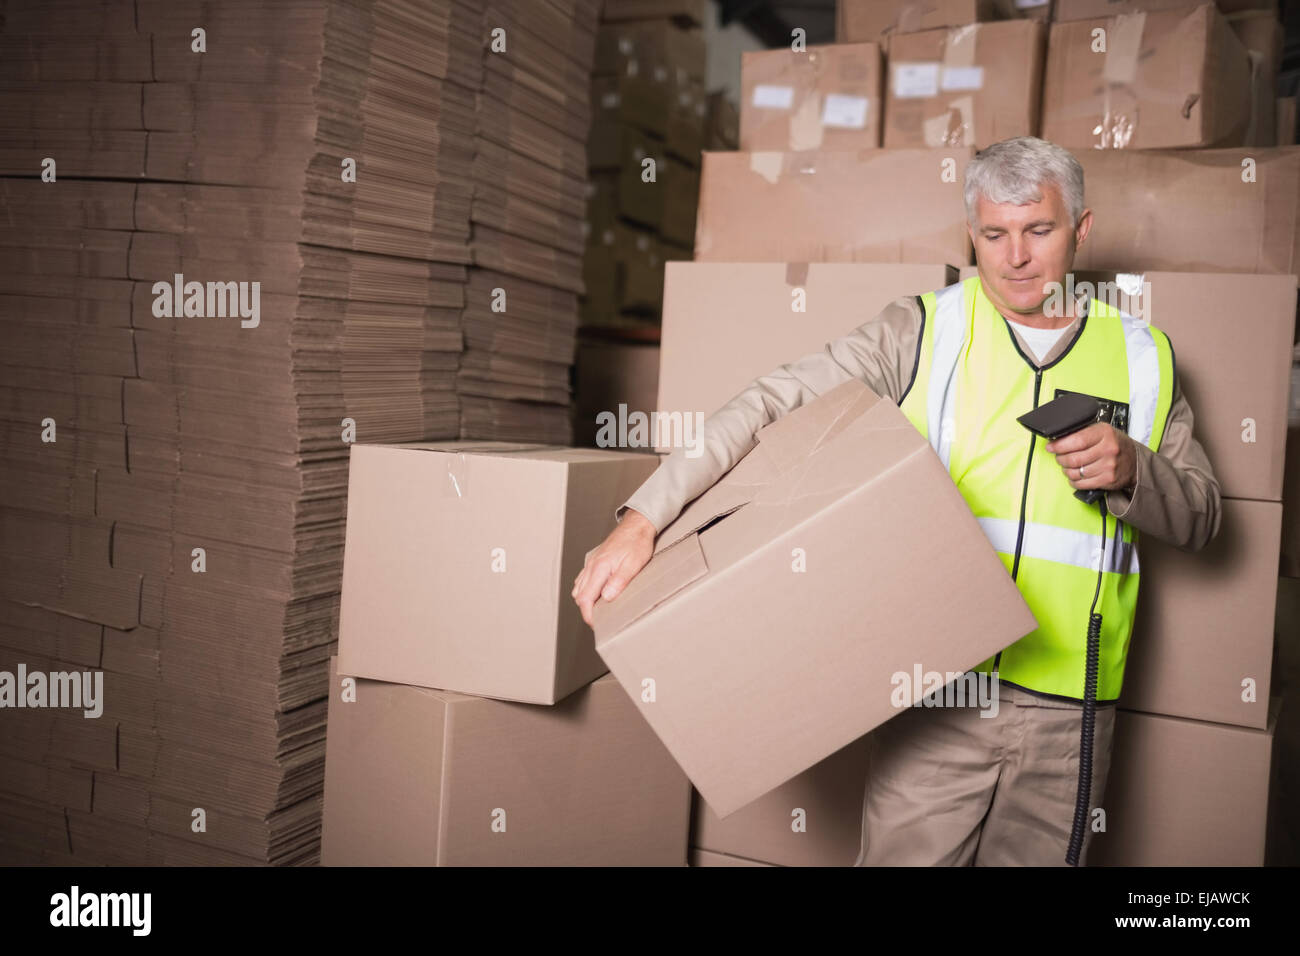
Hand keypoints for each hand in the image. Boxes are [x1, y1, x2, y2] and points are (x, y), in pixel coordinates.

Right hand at [571, 510, 655, 626]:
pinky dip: (587, 590)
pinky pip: (584, 579)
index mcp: (600, 568)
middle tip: (600, 620)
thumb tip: (606, 598)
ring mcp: (591, 563)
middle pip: (579, 595)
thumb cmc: (637, 543)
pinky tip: (598, 593)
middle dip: (586, 610)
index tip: (597, 624)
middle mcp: (592, 566)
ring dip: (586, 600)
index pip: (585, 598)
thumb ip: (618, 581)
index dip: (588, 614)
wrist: (636, 524)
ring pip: (579, 587)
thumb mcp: (633, 564)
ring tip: (599, 609)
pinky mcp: (595, 561)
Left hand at [1044, 423, 1136, 494]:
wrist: (1135, 462)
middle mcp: (1108, 449)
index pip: (1076, 440)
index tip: (1050, 447)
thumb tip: (1058, 439)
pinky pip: (1081, 483)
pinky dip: (1073, 481)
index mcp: (1105, 433)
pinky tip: (1075, 476)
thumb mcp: (1102, 431)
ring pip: (1075, 472)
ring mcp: (1109, 466)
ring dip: (1066, 470)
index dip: (1059, 445)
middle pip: (1073, 459)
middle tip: (1059, 457)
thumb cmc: (1115, 444)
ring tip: (1068, 466)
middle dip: (1060, 459)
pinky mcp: (1108, 480)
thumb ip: (1083, 433)